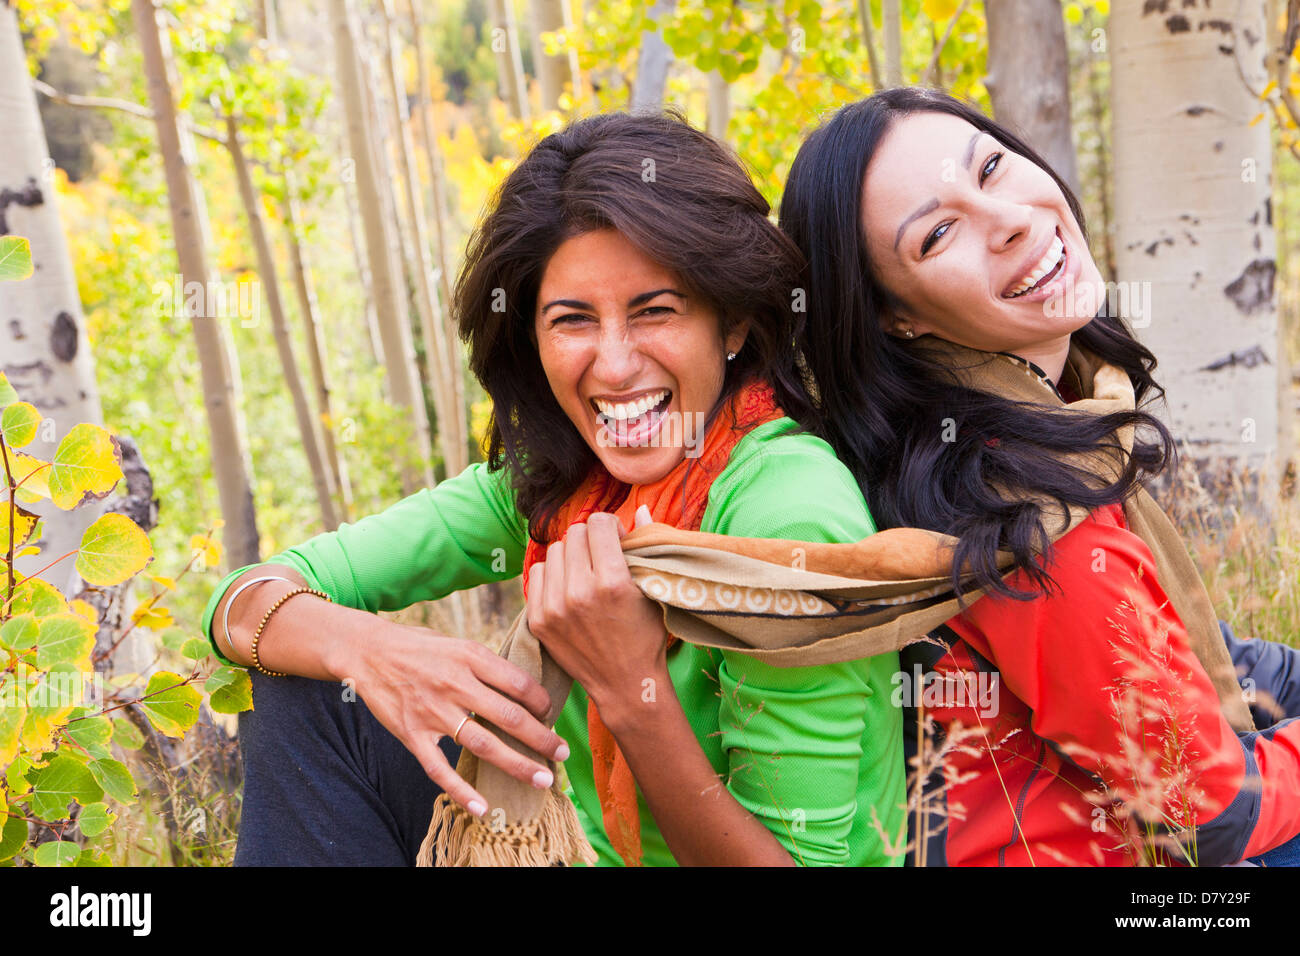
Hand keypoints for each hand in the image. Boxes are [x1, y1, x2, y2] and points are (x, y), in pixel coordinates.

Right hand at [339, 620, 569, 815]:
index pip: (520, 683)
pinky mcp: (412, 734)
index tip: (551, 713)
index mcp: (471, 656)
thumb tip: (523, 686)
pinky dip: (461, 792)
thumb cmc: (418, 645)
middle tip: (563, 753)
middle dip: (543, 739)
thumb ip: (486, 664)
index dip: (543, 702)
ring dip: (518, 765)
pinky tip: (483, 808)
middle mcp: (455, 684)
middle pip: (510, 717)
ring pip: (484, 745)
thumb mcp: (457, 643)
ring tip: (543, 779)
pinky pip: (439, 769)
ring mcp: (433, 712)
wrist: (366, 651)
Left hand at [526, 506, 666, 719]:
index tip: (618, 542)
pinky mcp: (538, 619)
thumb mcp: (653, 591)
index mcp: (612, 581)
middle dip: (591, 540)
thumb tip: (643, 508)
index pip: (598, 523)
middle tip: (602, 558)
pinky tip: (568, 586)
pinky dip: (553, 574)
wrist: (624, 683)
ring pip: (555, 550)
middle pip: (575, 533)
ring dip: (571, 555)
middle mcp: (580, 591)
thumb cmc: (645, 635)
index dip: (611, 527)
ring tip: (585, 573)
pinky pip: (537, 572)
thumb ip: (645, 547)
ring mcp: (555, 606)